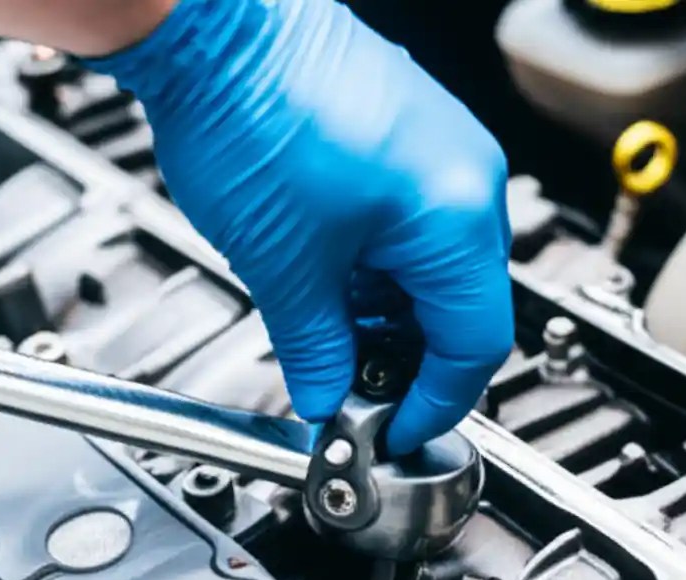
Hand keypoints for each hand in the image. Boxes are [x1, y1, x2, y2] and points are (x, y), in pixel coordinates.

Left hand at [88, 0, 513, 452]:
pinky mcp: (401, 133)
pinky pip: (407, 223)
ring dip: (380, 314)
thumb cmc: (248, 115)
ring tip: (320, 337)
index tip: (392, 433)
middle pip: (457, 305)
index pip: (474, 345)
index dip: (432, 405)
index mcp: (455, 215)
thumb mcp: (281, 266)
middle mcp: (464, 177)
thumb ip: (314, 348)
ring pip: (428, 266)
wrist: (211, 31)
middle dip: (400, 359)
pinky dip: (370, 268)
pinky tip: (321, 285)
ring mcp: (437, 149)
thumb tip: (326, 395)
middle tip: (347, 391)